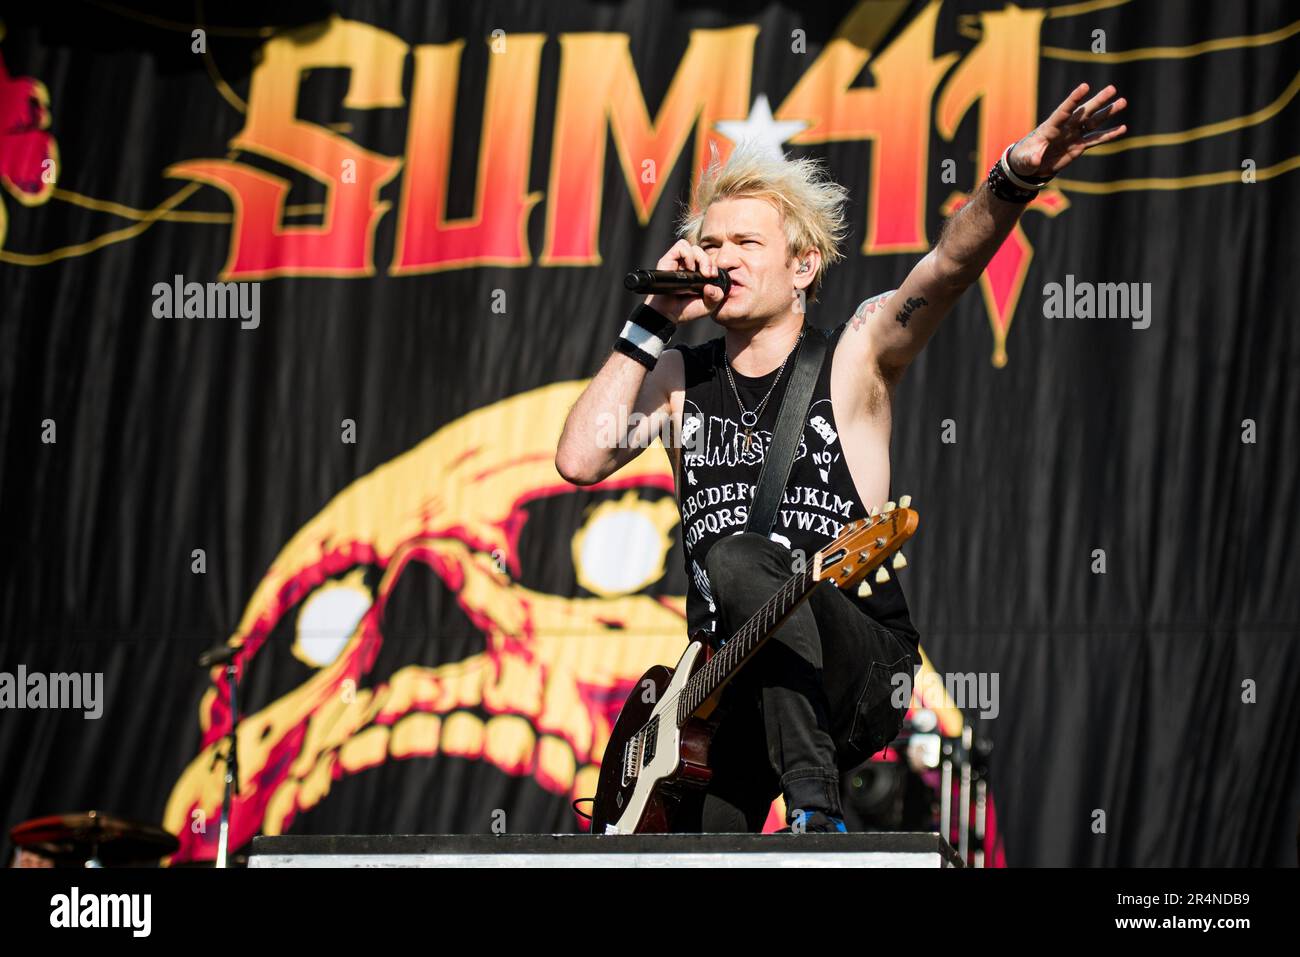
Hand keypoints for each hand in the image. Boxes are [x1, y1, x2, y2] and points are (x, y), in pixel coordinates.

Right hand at [643, 238, 726, 324]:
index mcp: (697, 273)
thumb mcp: (708, 305)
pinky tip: (689, 269)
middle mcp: (687, 265)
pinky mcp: (668, 259)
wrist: (669, 314)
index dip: (713, 265)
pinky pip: (681, 246)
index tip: (713, 276)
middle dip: (708, 261)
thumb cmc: (686, 309)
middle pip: (701, 251)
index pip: (708, 259)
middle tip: (708, 275)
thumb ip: (716, 297)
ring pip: (692, 247)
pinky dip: (688, 255)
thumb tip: (712, 286)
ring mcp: (678, 262)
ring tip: (699, 273)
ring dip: (700, 258)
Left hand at [1009, 82, 1127, 178]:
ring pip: (1093, 122)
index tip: (1085, 86)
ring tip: (1123, 102)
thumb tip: (1035, 160)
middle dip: (1097, 101)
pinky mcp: (1079, 145)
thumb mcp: (1024, 159)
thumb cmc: (1023, 159)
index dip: (1074, 99)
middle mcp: (1065, 127)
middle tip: (1112, 89)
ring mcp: (1073, 135)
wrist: (1030, 167)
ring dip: (1107, 113)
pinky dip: (1109, 135)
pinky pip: (1096, 139)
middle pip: (1084, 112)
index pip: (1064, 110)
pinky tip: (1122, 128)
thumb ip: (1030, 158)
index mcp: (1050, 127)